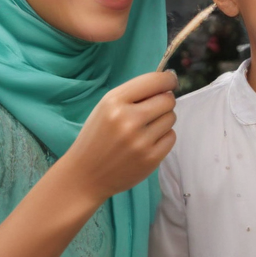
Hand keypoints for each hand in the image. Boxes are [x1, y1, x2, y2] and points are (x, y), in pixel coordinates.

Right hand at [59, 71, 176, 204]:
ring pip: (171, 118)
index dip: (167, 80)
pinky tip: (147, 142)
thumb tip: (167, 84)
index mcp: (114, 102)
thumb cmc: (97, 137)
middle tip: (153, 110)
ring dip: (163, 120)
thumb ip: (134, 94)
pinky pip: (171, 137)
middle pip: (168, 100)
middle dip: (164, 102)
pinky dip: (164, 137)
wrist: (84, 176)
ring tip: (145, 129)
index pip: (155, 81)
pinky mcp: (150, 159)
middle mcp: (128, 120)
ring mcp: (140, 141)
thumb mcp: (106, 107)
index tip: (170, 82)